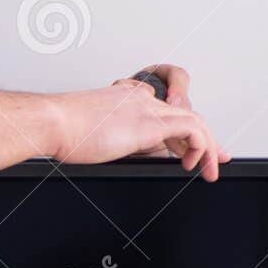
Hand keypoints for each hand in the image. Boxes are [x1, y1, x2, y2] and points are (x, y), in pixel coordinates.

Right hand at [50, 66, 226, 179]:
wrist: (52, 122)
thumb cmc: (62, 129)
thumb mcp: (98, 131)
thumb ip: (121, 137)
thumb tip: (137, 153)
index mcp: (127, 98)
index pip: (166, 107)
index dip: (184, 128)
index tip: (189, 147)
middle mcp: (141, 98)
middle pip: (186, 111)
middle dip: (206, 138)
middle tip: (216, 158)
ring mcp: (146, 108)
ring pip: (194, 118)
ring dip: (206, 146)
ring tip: (207, 169)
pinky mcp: (149, 122)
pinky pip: (190, 128)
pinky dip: (199, 146)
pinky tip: (191, 162)